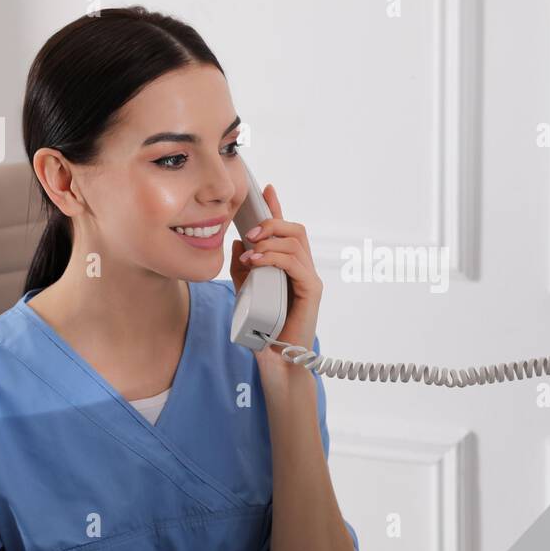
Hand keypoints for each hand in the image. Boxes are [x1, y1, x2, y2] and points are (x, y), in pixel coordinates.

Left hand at [229, 183, 321, 368]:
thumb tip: (238, 243)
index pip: (285, 231)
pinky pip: (296, 263)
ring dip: (270, 240)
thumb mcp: (244, 292)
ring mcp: (309, 279)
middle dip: (271, 224)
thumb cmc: (264, 330)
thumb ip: (242, 269)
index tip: (266, 189)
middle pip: (295, 229)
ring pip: (296, 242)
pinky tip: (257, 262)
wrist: (276, 361)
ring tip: (250, 252)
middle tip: (249, 235)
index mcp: (288, 267)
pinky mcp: (311, 291)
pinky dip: (275, 257)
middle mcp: (302, 269)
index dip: (277, 208)